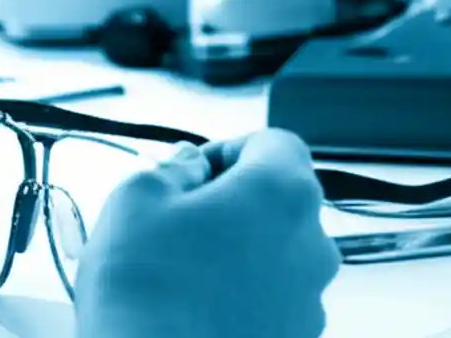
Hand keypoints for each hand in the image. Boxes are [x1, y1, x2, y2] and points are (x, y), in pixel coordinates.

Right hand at [75, 129, 338, 337]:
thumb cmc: (146, 288)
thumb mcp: (138, 197)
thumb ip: (174, 168)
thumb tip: (190, 167)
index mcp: (282, 191)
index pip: (276, 143)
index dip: (230, 150)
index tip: (194, 171)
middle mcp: (312, 243)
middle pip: (279, 200)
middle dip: (233, 202)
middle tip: (178, 221)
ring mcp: (310, 299)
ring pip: (276, 253)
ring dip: (238, 251)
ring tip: (181, 271)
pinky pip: (273, 300)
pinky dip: (242, 295)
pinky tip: (194, 306)